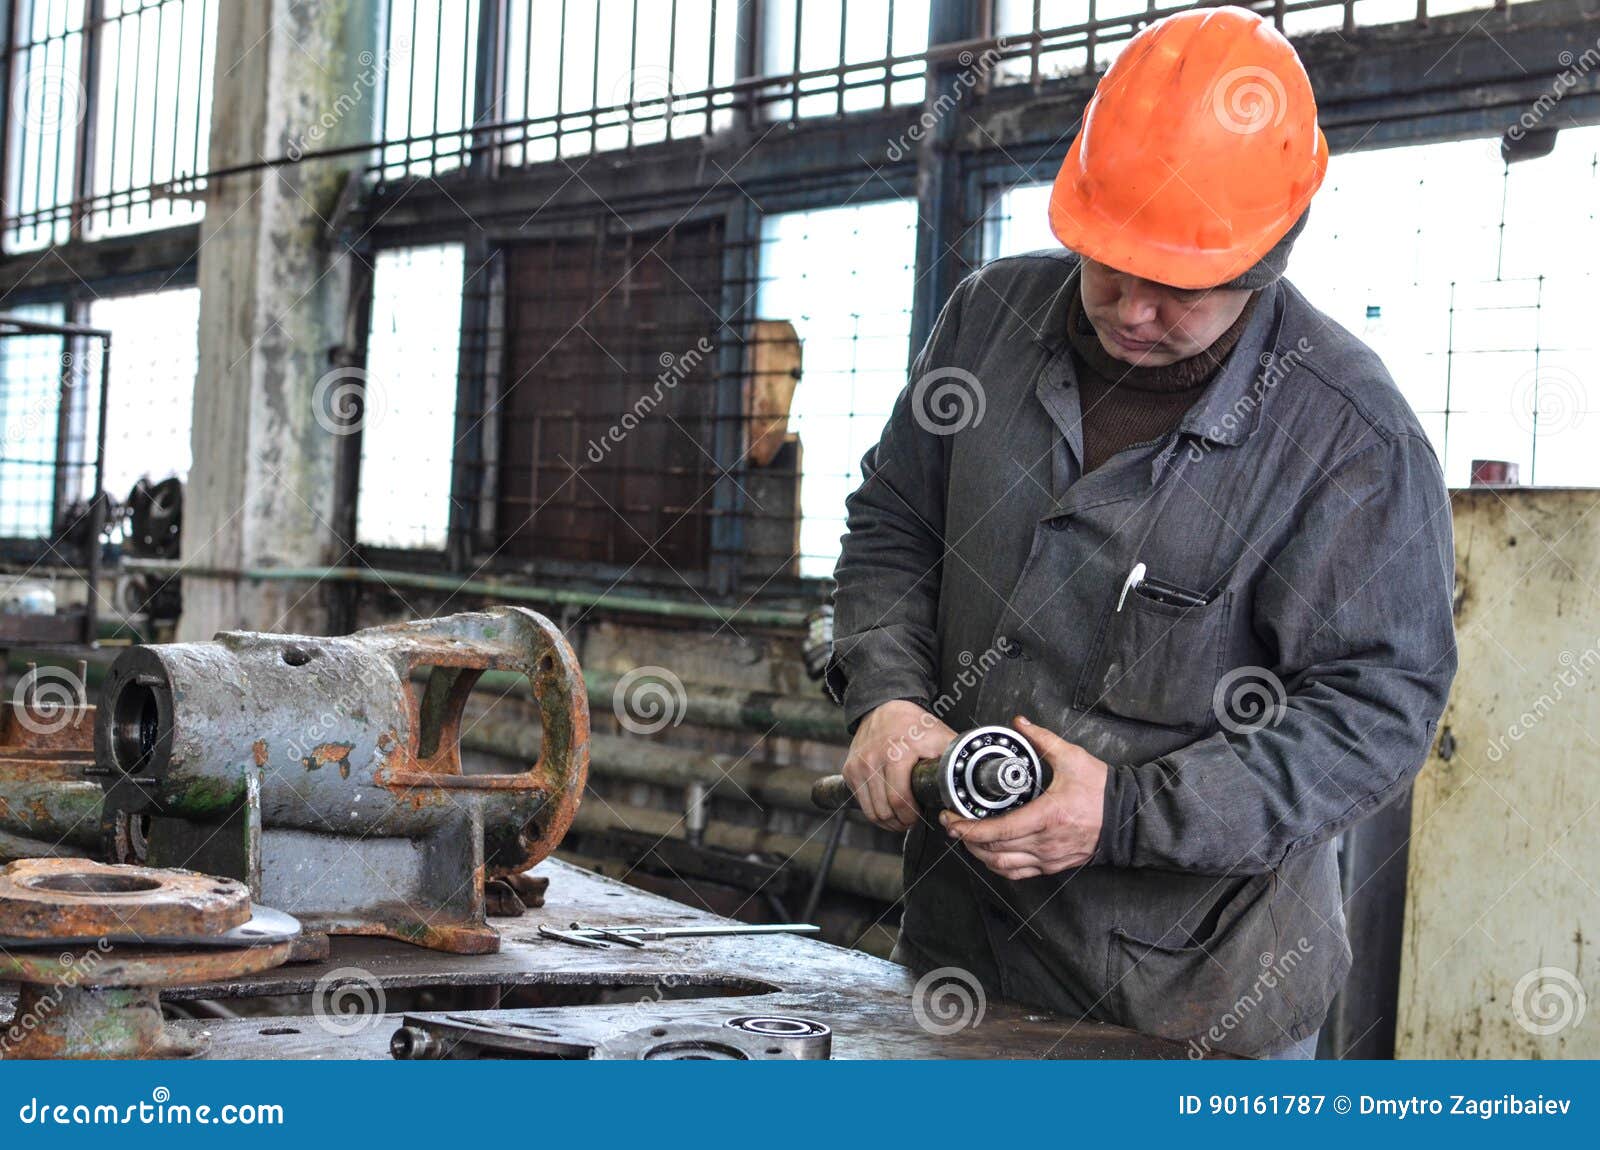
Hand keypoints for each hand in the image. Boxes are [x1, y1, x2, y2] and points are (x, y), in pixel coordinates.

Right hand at [842, 700, 956, 830]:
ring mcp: (859, 765)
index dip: (912, 817)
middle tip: (911, 820)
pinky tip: (887, 806)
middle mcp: (873, 759)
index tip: (920, 817)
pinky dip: (874, 809)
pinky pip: (861, 801)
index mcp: (897, 753)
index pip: (900, 801)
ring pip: (871, 811)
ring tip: (900, 817)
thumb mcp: (941, 738)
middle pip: (885, 811)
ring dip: (887, 821)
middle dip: (900, 822)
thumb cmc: (915, 724)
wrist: (885, 707)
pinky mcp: (850, 769)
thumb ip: (956, 760)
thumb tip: (974, 782)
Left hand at [942, 715, 1108, 878]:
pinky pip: (1019, 873)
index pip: (998, 831)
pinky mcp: (1054, 865)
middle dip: (966, 839)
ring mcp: (1049, 857)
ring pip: (1003, 866)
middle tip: (952, 824)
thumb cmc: (1100, 791)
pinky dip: (999, 866)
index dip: (969, 829)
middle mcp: (1045, 842)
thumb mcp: (1072, 758)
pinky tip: (990, 854)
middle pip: (994, 851)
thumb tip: (1020, 723)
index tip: (952, 819)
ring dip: (980, 855)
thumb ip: (1042, 739)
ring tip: (967, 838)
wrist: (1127, 816)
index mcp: (1047, 816)